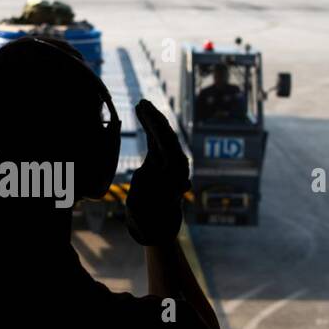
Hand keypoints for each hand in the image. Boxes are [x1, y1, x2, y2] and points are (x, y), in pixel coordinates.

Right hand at [125, 99, 189, 245]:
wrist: (154, 225)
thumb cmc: (148, 218)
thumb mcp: (146, 209)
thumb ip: (163, 195)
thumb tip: (187, 183)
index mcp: (176, 171)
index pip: (167, 142)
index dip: (156, 125)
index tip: (145, 111)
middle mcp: (177, 163)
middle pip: (166, 134)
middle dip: (154, 117)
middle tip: (143, 103)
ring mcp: (169, 160)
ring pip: (161, 135)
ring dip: (151, 119)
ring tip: (141, 104)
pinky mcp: (160, 160)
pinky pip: (155, 139)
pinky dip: (149, 126)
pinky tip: (141, 114)